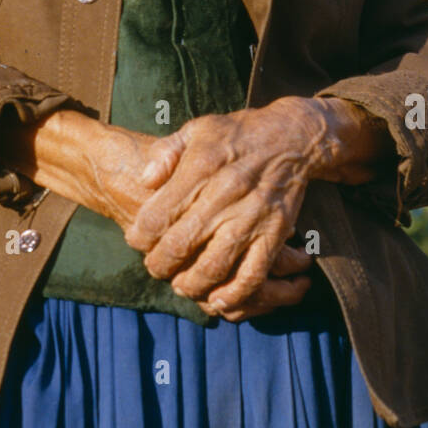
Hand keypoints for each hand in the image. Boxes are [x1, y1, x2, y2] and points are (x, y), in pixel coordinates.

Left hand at [124, 96, 392, 315]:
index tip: (136, 240)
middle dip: (159, 265)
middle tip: (155, 267)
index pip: (157, 214)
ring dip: (190, 285)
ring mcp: (251, 216)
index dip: (139, 235)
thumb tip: (144, 181)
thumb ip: (166, 152)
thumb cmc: (237, 134)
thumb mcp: (197, 128)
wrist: (292, 136)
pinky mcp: (274, 233)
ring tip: (181, 284)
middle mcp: (225, 193)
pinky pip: (252, 275)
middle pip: (180, 245)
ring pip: (213, 267)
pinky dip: (233, 295)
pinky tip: (218, 299)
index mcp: (201, 166)